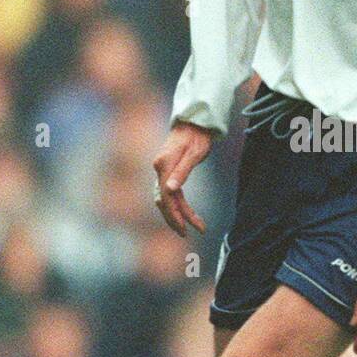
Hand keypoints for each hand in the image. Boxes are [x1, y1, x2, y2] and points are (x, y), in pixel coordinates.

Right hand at [152, 122, 214, 236]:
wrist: (193, 122)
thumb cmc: (197, 137)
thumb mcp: (194, 154)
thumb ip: (182, 171)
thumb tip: (171, 189)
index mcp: (164, 165)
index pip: (165, 195)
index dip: (174, 214)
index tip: (184, 228)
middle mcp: (159, 168)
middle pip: (163, 200)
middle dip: (174, 219)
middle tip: (186, 234)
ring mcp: (161, 170)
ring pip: (165, 198)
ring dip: (176, 214)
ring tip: (190, 227)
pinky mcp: (166, 171)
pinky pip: (170, 192)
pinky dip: (177, 205)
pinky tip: (186, 214)